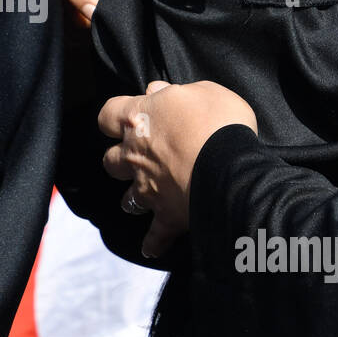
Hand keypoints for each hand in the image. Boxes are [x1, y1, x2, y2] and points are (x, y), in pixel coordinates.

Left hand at [99, 80, 256, 257]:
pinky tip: (152, 247)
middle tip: (136, 158)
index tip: (123, 119)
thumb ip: (176, 91)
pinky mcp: (165, 216)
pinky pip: (154, 235)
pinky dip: (154, 242)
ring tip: (143, 198)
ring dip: (133, 198)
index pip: (107, 115)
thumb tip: (156, 89)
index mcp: (138, 119)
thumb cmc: (219, 122)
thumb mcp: (204, 91)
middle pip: (110, 160)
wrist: (230, 167)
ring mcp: (147, 188)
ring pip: (127, 198)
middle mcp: (135, 155)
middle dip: (120, 160)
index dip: (113, 117)